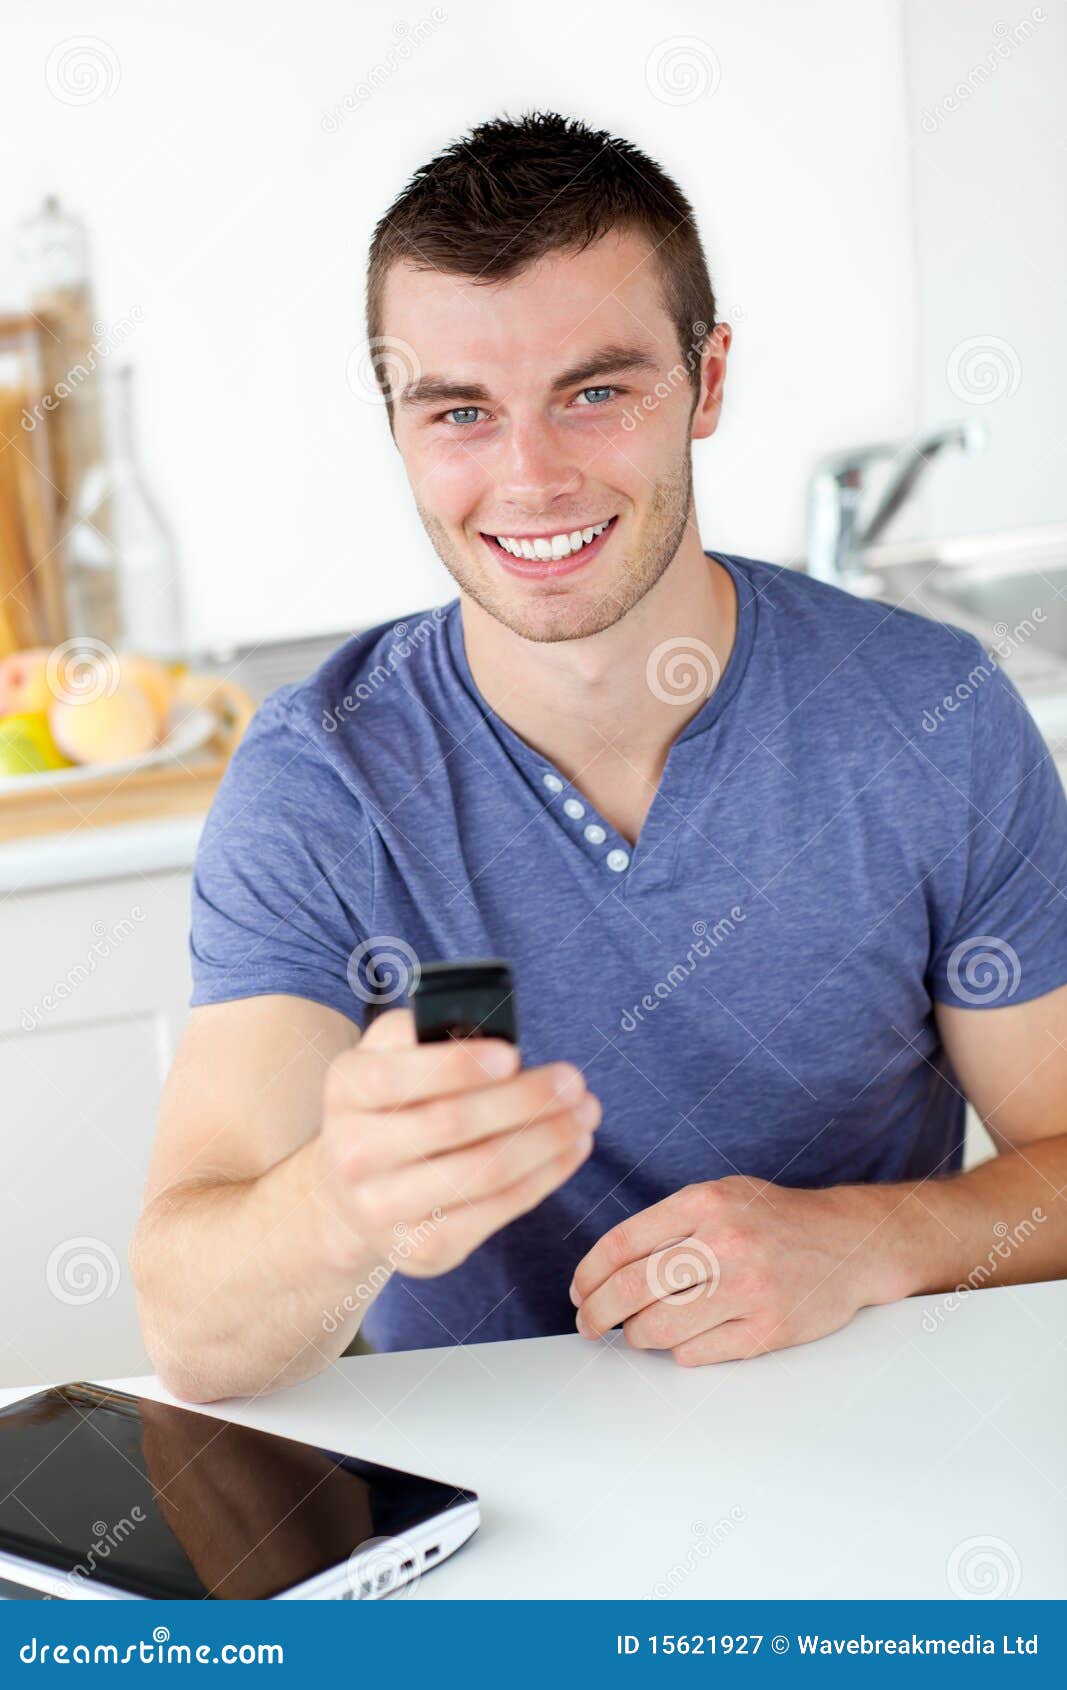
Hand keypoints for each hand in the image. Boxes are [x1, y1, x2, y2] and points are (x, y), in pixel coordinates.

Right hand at [316, 1008, 600, 1279]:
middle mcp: (352, 1153)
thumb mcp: (390, 1056)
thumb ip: (427, 1032)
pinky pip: (495, 1211)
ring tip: (585, 1114)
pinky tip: (571, 1151)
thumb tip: (498, 1036)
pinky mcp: (419, 1249)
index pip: (395, 1075)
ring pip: (482, 1171)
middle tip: (573, 1081)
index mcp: (345, 1089)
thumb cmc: (392, 1105)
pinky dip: (544, 1178)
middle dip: (524, 1100)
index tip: (512, 1055)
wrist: (353, 1194)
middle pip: (451, 1123)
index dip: (457, 1065)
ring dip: (547, 1140)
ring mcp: (382, 1208)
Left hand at [569, 1175, 898, 1364]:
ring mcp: (748, 1288)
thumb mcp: (722, 1197)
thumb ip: (668, 1225)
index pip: (622, 1243)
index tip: (578, 1290)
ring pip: (658, 1329)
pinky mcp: (768, 1330)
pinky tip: (684, 1340)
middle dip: (596, 1314)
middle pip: (630, 1290)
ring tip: (638, 1332)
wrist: (852, 1242)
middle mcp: (725, 1242)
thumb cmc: (775, 1220)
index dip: (588, 1273)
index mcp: (706, 1202)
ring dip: (637, 1337)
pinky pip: (697, 1354)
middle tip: (589, 1324)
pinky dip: (681, 1352)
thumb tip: (603, 1270)